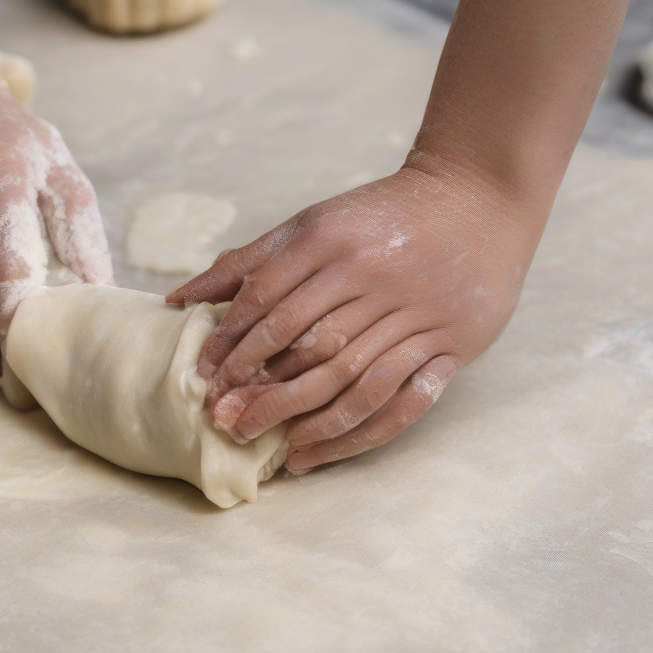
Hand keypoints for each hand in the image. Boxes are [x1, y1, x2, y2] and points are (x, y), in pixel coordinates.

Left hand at [167, 162, 543, 471]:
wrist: (475, 198)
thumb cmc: (379, 216)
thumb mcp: (312, 223)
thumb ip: (247, 261)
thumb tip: (178, 299)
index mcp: (329, 242)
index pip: (266, 301)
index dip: (231, 343)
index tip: (204, 377)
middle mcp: (369, 277)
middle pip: (303, 347)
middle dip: (258, 389)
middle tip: (224, 421)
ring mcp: (414, 314)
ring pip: (348, 379)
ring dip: (301, 418)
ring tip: (266, 446)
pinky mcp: (450, 343)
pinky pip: (401, 400)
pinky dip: (357, 433)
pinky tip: (316, 453)